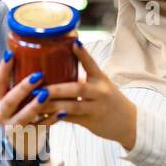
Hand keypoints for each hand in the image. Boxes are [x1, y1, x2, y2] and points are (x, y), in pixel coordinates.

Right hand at [0, 53, 48, 160]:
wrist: (22, 137)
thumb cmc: (21, 107)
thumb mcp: (14, 94)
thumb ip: (19, 77)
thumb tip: (31, 46)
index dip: (3, 68)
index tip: (11, 54)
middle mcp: (2, 112)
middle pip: (10, 101)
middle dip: (23, 88)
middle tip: (38, 75)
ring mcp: (14, 126)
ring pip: (23, 117)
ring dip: (35, 106)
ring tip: (46, 94)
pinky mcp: (27, 135)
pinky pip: (40, 128)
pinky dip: (51, 120)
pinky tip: (62, 112)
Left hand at [4, 43, 138, 151]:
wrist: (129, 122)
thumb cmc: (109, 100)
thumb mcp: (101, 85)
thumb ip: (82, 78)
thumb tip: (57, 66)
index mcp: (101, 79)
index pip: (92, 64)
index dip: (83, 54)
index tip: (74, 43)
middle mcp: (100, 93)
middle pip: (78, 89)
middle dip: (57, 89)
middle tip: (39, 88)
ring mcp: (96, 108)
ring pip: (72, 106)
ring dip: (53, 105)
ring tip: (36, 102)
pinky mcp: (91, 122)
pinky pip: (70, 120)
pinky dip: (55, 117)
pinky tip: (42, 116)